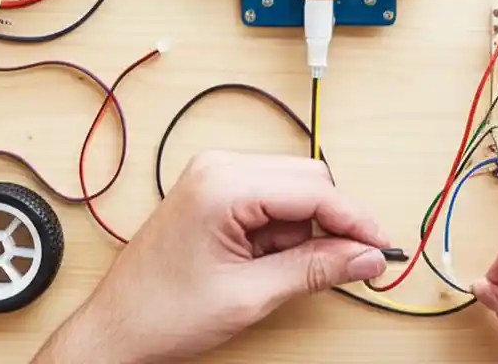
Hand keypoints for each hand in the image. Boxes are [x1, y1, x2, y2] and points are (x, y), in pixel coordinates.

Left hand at [34, 151, 389, 362]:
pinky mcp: (212, 193)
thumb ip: (315, 269)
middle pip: (307, 180)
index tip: (381, 247)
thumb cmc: (162, 313)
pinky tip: (274, 263)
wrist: (116, 329)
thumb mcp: (250, 295)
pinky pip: (269, 199)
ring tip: (292, 273)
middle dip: (333, 223)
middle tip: (356, 263)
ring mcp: (213, 177)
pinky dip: (284, 230)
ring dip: (306, 229)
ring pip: (292, 190)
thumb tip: (365, 256)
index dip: (354, 220)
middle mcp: (218, 167)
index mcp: (223, 184)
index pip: (312, 189)